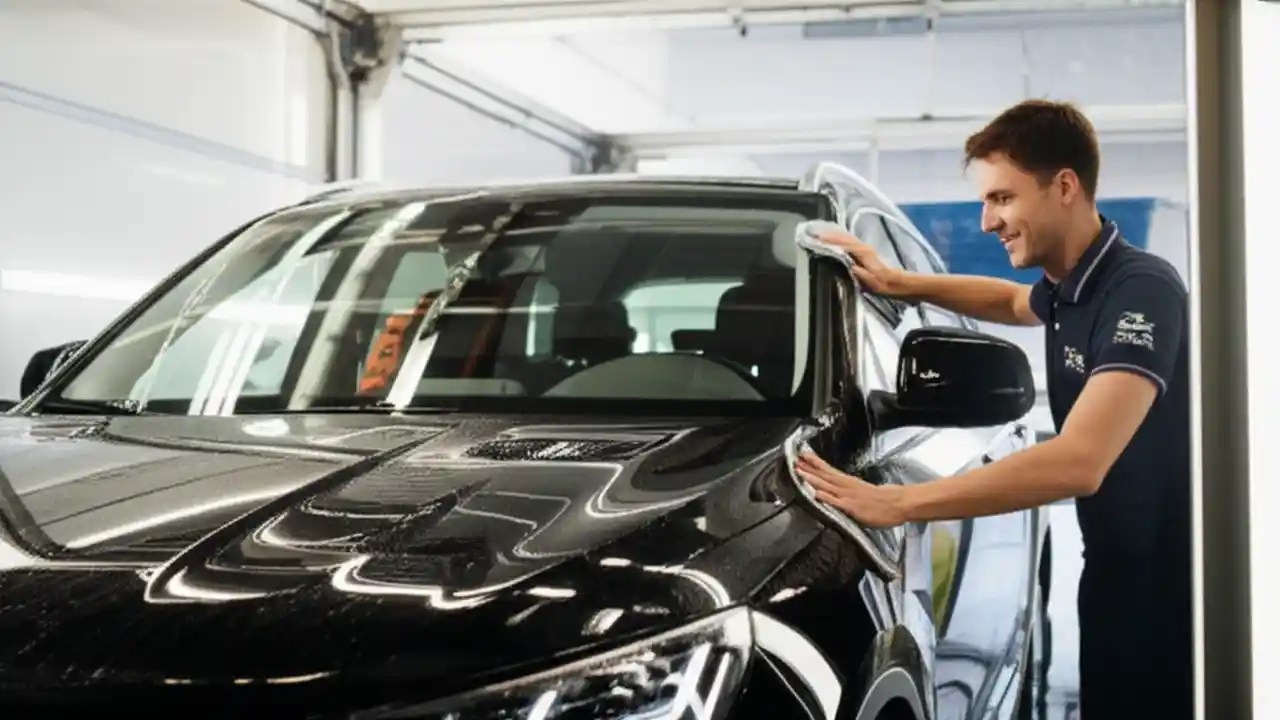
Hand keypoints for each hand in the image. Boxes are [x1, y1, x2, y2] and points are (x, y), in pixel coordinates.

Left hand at [794, 450, 908, 527]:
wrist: (899, 504)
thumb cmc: (886, 499)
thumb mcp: (865, 491)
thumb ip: (852, 489)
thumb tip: (841, 489)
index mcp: (850, 482)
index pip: (829, 471)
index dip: (816, 464)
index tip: (804, 456)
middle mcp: (848, 486)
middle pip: (825, 475)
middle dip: (809, 467)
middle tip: (795, 459)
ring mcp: (849, 496)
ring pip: (827, 485)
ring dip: (812, 478)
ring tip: (799, 471)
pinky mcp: (852, 508)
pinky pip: (836, 502)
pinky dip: (826, 497)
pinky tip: (815, 493)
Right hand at [816, 230, 906, 296]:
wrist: (897, 283)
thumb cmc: (882, 284)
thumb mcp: (868, 280)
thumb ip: (855, 271)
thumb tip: (842, 262)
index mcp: (863, 252)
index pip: (842, 243)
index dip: (829, 240)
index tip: (816, 238)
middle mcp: (863, 247)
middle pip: (843, 237)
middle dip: (828, 234)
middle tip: (813, 232)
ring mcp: (865, 248)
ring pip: (846, 238)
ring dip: (834, 235)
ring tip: (820, 234)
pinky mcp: (865, 252)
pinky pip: (849, 242)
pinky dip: (840, 239)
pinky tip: (835, 240)